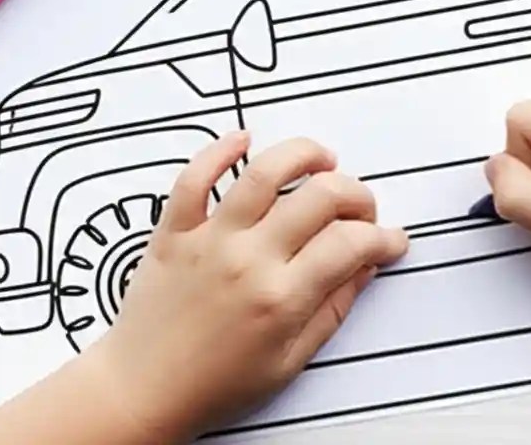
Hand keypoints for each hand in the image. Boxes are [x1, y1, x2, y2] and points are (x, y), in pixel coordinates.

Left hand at [85, 132, 408, 440]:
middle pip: (320, 197)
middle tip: (361, 209)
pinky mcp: (173, 231)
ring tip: (322, 160)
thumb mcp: (288, 362)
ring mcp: (208, 240)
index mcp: (280, 299)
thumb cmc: (211, 386)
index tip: (389, 240)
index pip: (350, 245)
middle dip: (357, 195)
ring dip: (303, 155)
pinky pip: (194, 177)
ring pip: (264, 172)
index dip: (382, 237)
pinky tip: (243, 140)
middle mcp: (247, 261)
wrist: (141, 392)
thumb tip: (364, 269)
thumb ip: (331, 310)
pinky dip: (220, 150)